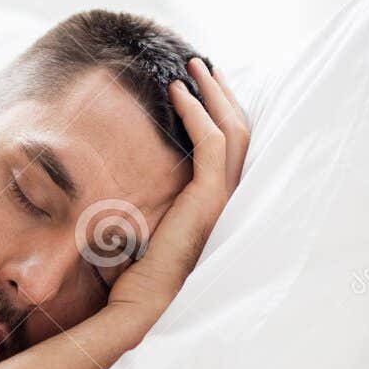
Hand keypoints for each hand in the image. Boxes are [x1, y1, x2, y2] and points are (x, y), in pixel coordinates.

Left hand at [104, 58, 249, 330]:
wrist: (139, 303)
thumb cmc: (137, 271)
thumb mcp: (149, 220)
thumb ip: (153, 192)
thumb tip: (126, 165)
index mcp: (220, 203)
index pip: (234, 147)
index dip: (222, 112)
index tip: (203, 86)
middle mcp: (230, 199)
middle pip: (242, 132)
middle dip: (223, 93)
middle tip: (202, 65)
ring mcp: (224, 200)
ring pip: (233, 131)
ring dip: (212, 94)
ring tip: (191, 67)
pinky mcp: (209, 200)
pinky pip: (212, 144)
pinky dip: (196, 113)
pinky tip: (177, 93)